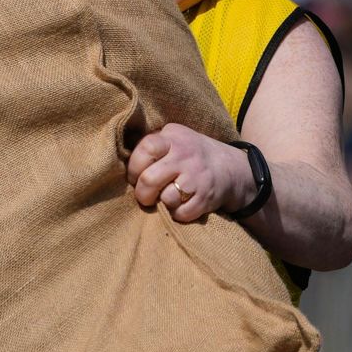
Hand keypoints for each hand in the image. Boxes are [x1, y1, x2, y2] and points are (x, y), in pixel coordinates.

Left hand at [125, 123, 250, 221]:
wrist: (232, 168)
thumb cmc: (192, 155)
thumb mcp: (175, 139)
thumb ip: (153, 146)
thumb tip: (119, 164)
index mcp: (173, 137)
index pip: (146, 148)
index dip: (135, 167)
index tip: (135, 177)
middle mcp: (185, 154)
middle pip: (150, 179)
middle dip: (142, 194)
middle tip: (145, 197)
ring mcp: (197, 176)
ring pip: (166, 199)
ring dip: (164, 203)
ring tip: (170, 197)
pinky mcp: (206, 197)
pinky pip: (181, 213)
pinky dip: (179, 214)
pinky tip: (183, 205)